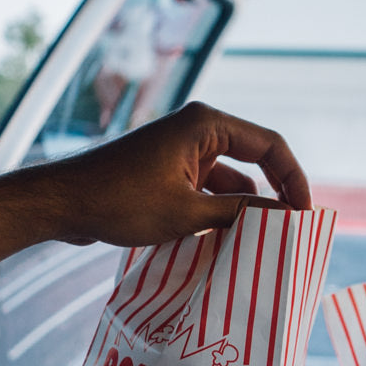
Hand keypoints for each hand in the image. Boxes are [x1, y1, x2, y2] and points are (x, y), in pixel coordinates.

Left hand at [49, 101, 312, 245]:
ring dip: (246, 206)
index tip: (305, 214)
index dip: (294, 178)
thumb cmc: (121, 201)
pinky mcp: (169, 169)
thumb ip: (239, 212)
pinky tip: (230, 240)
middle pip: (254, 159)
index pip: (270, 145)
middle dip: (274, 194)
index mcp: (206, 124)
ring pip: (231, 178)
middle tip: (293, 229)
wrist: (61, 203)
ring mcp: (182, 150)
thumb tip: (283, 218)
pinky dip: (221, 210)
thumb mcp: (188, 212)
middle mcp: (198, 129)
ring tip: (264, 241)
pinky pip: (209, 187)